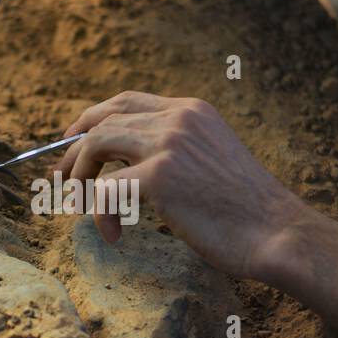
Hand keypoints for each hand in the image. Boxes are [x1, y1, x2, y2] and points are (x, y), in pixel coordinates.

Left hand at [54, 91, 310, 279]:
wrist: (277, 233)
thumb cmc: (247, 212)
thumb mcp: (211, 163)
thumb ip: (175, 153)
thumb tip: (126, 169)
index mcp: (192, 110)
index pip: (127, 101)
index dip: (93, 120)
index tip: (74, 142)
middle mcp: (178, 117)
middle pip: (104, 117)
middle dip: (73, 147)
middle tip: (59, 178)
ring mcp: (168, 142)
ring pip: (96, 145)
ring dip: (78, 178)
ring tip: (79, 208)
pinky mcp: (160, 175)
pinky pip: (105, 189)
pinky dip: (99, 215)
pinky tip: (114, 236)